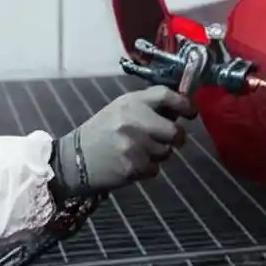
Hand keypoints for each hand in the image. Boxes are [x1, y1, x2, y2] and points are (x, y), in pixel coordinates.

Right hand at [50, 86, 196, 197]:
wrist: (73, 159)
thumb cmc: (102, 131)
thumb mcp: (121, 110)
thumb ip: (148, 107)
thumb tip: (180, 109)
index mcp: (131, 102)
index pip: (166, 95)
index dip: (185, 104)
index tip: (191, 112)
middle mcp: (134, 121)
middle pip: (175, 131)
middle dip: (178, 137)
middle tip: (173, 139)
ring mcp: (134, 145)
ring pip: (167, 152)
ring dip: (160, 154)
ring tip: (141, 151)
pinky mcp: (132, 167)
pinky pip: (155, 169)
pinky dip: (148, 169)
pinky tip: (132, 163)